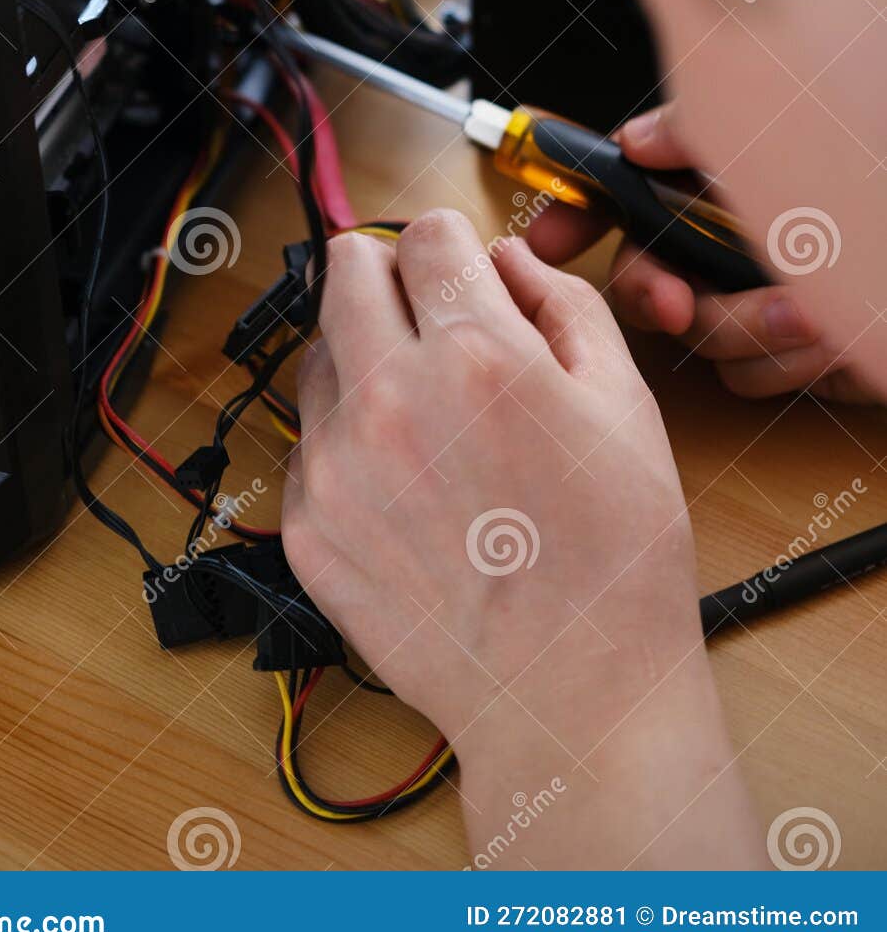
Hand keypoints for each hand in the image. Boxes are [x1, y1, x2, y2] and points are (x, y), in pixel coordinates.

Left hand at [282, 211, 763, 867]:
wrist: (569, 697)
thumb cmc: (612, 559)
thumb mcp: (624, 405)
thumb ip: (562, 304)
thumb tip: (505, 261)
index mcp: (476, 354)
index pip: (424, 234)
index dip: (452, 245)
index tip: (461, 272)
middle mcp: (390, 396)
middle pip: (343, 269)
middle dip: (387, 276)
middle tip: (428, 319)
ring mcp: (336, 463)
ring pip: (318, 352)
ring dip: (362, 358)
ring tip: (426, 418)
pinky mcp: (307, 524)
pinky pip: (307, 439)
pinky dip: (346, 439)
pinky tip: (406, 485)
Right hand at [528, 102, 873, 403]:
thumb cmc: (864, 170)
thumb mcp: (775, 136)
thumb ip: (701, 133)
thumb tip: (640, 139)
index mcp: (710, 204)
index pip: (617, 214)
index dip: (570, 224)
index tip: (543, 237)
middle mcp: (725, 259)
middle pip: (651, 299)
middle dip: (671, 301)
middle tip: (679, 298)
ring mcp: (760, 311)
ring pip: (711, 350)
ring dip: (758, 331)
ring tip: (810, 303)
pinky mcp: (800, 357)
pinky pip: (767, 379)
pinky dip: (801, 358)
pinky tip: (836, 329)